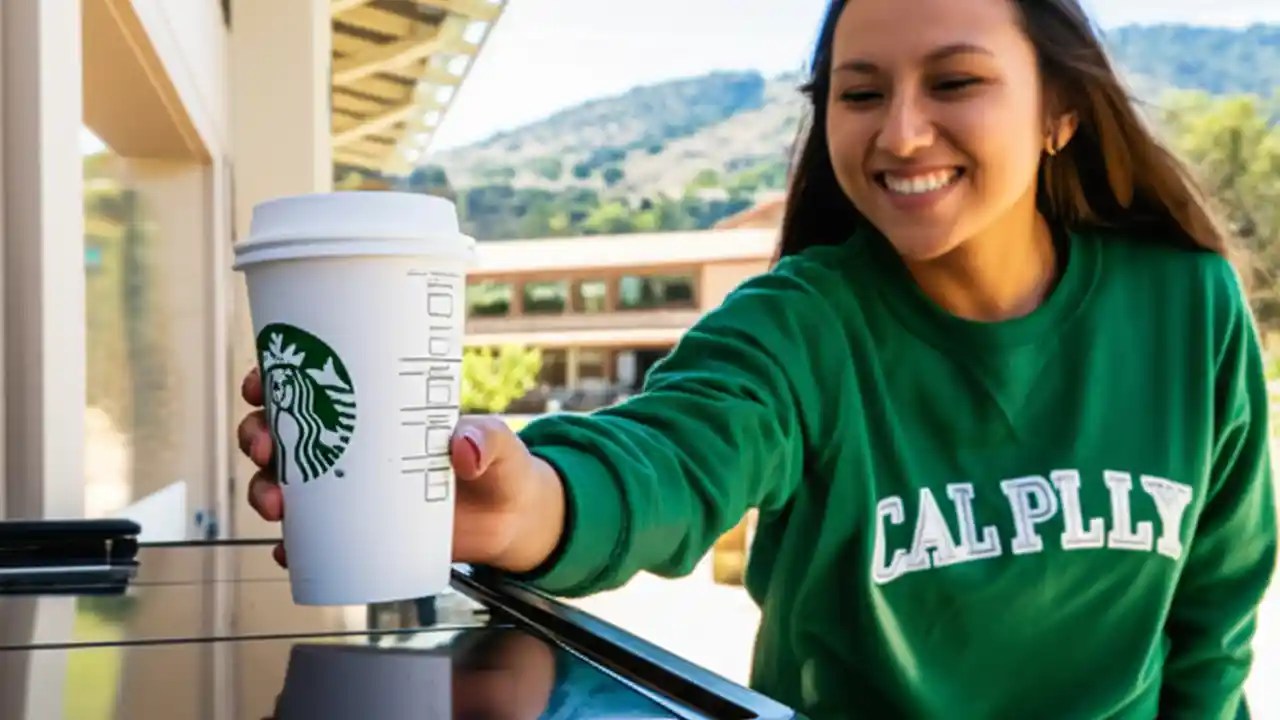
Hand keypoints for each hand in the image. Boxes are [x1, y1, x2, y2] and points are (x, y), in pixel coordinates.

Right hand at [238, 367, 566, 573]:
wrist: (510, 521)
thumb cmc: (499, 467)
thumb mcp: (498, 446)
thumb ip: (487, 440)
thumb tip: (462, 447)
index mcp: (374, 410)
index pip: (310, 384)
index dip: (272, 379)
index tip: (260, 382)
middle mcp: (350, 447)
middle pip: (281, 433)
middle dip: (256, 436)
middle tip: (265, 449)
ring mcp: (349, 491)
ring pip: (283, 483)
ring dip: (262, 490)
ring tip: (276, 505)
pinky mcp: (356, 533)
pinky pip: (308, 539)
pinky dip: (290, 545)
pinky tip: (286, 549)